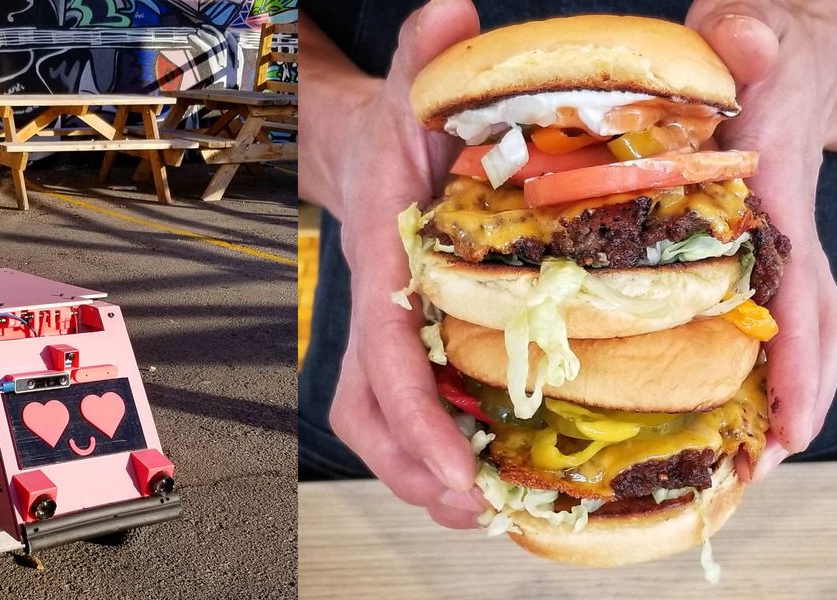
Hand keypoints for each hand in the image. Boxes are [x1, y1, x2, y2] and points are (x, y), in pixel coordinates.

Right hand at [327, 0, 486, 527]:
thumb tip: (451, 8)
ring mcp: (384, 326)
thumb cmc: (392, 125)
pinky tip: (474, 465)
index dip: (415, 417)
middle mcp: (373, 302)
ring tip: (471, 507)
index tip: (452, 469)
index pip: (386, 351)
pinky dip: (429, 443)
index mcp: (380, 257)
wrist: (361, 146)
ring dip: (416, 468)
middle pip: (369, 405)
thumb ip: (427, 53)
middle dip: (411, 466)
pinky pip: (403, 402)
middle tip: (466, 510)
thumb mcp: (412, 86)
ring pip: (377, 415)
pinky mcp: (404, 335)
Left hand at [686, 2, 836, 480]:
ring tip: (746, 459)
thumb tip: (752, 43)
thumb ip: (754, 35)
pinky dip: (758, 362)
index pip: (794, 279)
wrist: (788, 46)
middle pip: (809, 325)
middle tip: (760, 469)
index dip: (794, 352)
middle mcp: (783, 225)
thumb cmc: (763, 44)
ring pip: (796, 329)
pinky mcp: (754, 248)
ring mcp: (773, 241)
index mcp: (776, 186)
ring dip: (779, 393)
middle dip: (794, 399)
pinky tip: (729, 400)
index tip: (790, 419)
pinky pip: (765, 314)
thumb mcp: (755, 27)